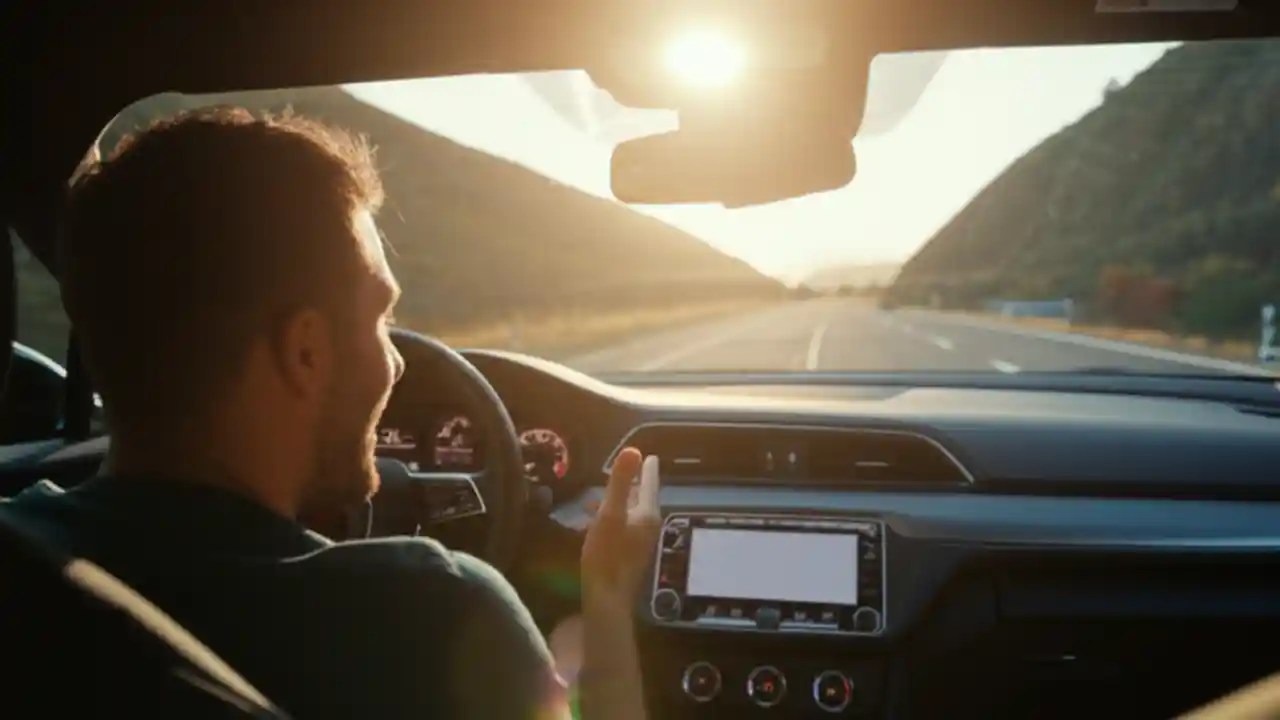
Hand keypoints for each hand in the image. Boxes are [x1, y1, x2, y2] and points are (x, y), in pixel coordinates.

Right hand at [581, 447, 659, 607]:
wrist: (607, 598)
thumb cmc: (607, 554)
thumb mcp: (609, 514)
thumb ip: (620, 483)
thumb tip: (633, 450)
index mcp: (647, 513)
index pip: (650, 482)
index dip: (647, 468)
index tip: (650, 455)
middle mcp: (648, 526)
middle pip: (640, 498)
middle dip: (629, 485)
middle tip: (618, 473)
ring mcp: (640, 542)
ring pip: (630, 514)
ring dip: (615, 503)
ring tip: (592, 499)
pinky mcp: (630, 555)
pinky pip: (622, 528)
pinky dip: (610, 520)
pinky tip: (591, 525)